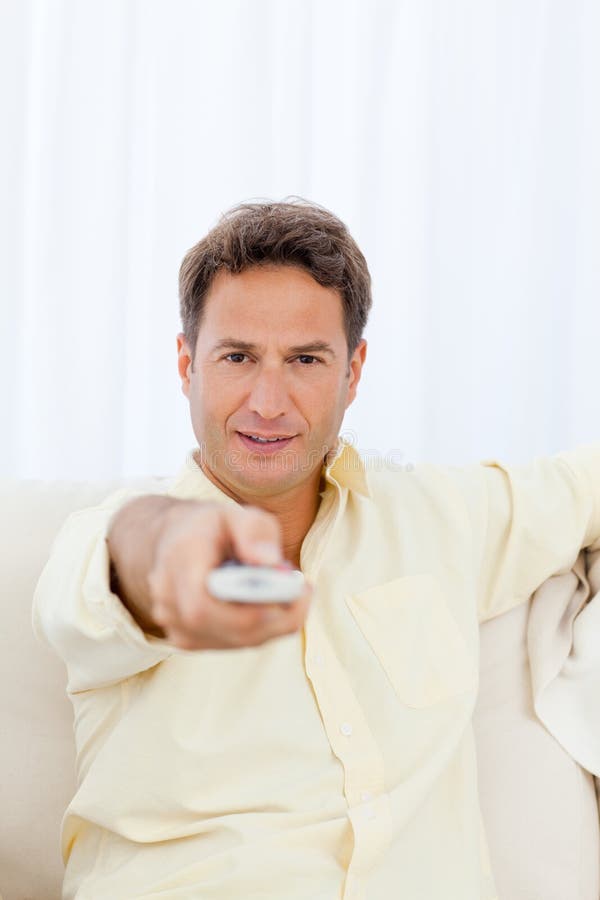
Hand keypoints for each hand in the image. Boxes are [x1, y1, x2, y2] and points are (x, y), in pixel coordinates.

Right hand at [146, 502, 311, 649]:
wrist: (175, 542)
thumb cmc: (212, 527)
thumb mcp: (237, 514)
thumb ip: (256, 532)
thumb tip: (272, 564)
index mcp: (179, 559)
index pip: (204, 604)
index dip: (251, 609)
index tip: (293, 591)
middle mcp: (168, 596)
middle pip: (226, 629)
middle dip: (276, 617)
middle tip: (305, 593)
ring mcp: (174, 623)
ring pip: (235, 640)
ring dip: (272, 623)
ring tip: (290, 594)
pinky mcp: (187, 639)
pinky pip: (233, 643)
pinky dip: (259, 628)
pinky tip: (269, 604)